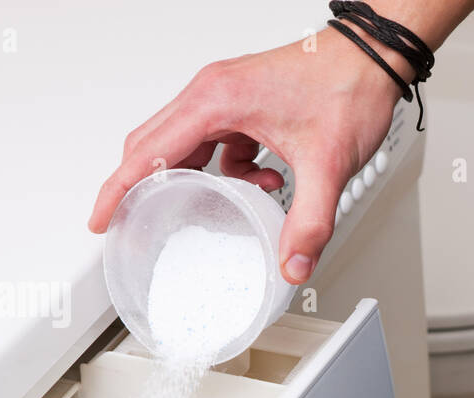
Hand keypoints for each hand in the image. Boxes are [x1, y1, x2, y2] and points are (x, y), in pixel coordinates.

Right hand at [87, 29, 402, 283]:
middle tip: (138, 225)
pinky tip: (262, 182)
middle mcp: (212, 92)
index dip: (118, 189)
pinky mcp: (243, 102)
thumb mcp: (327, 165)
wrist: (372, 58)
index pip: (147, 151)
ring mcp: (226, 95)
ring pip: (186, 144)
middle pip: (153, 145)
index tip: (101, 220)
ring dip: (197, 179)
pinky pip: (217, 142)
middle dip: (145, 188)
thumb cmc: (347, 87)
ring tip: (215, 208)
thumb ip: (310, 222)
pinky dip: (230, 169)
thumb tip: (293, 263)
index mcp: (216, 100)